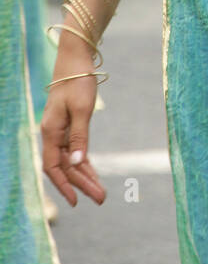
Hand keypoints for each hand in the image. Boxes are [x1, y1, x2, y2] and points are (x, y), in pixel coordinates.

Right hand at [41, 69, 105, 206]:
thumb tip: (76, 163)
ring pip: (70, 162)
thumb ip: (79, 136)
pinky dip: (84, 164)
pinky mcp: (69, 127)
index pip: (54, 167)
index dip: (64, 186)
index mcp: (51, 131)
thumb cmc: (78, 82)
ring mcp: (60, 131)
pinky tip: (93, 175)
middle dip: (81, 185)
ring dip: (85, 177)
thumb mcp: (82, 109)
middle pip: (64, 167)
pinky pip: (75, 151)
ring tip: (100, 193)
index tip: (76, 202)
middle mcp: (52, 134)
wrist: (75, 61)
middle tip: (101, 199)